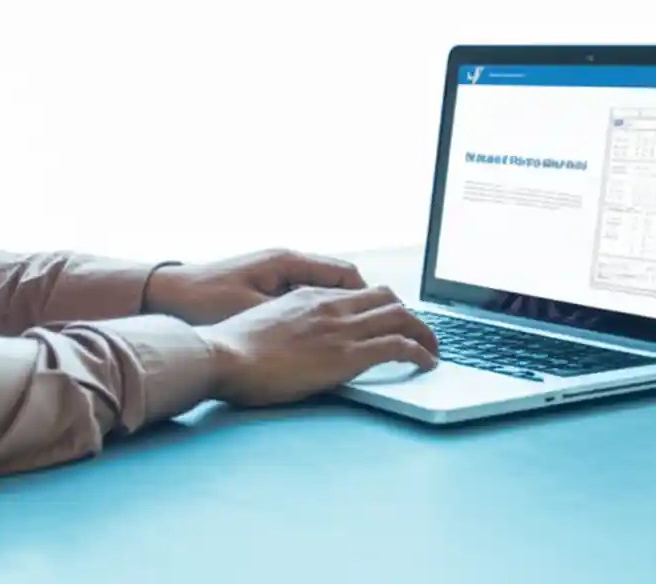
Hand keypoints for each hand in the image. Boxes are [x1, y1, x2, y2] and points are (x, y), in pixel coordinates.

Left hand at [143, 249, 366, 324]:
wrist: (166, 293)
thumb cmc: (205, 301)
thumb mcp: (253, 311)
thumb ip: (293, 318)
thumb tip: (331, 332)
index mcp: (287, 263)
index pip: (347, 274)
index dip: (372, 299)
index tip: (389, 322)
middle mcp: (286, 261)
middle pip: (343, 278)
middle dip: (368, 302)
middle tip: (387, 329)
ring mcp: (276, 271)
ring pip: (326, 286)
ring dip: (345, 307)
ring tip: (360, 335)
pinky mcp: (265, 284)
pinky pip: (307, 293)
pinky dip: (323, 310)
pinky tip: (324, 333)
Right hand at [198, 285, 439, 406]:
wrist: (222, 356)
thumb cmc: (231, 349)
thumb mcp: (263, 324)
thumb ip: (287, 325)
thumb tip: (293, 342)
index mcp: (308, 296)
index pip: (358, 292)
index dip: (381, 305)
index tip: (390, 320)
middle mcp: (330, 305)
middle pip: (387, 297)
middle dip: (409, 315)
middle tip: (418, 334)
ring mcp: (340, 328)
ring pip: (401, 317)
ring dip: (424, 333)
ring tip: (433, 349)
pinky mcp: (347, 354)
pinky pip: (399, 345)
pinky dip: (420, 352)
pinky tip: (427, 363)